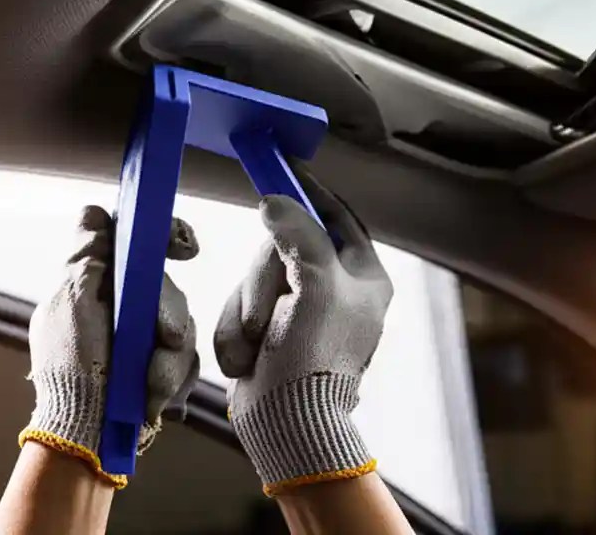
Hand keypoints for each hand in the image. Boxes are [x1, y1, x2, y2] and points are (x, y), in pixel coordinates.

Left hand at [21, 205, 200, 487]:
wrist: (85, 433)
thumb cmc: (70, 368)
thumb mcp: (70, 304)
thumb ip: (86, 257)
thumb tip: (93, 214)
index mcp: (99, 281)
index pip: (136, 239)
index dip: (165, 234)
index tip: (184, 248)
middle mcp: (124, 304)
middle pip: (164, 287)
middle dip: (168, 314)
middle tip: (165, 337)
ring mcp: (145, 336)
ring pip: (181, 326)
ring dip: (167, 358)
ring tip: (150, 385)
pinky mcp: (162, 366)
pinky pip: (186, 361)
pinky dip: (171, 379)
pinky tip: (154, 397)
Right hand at [214, 173, 392, 495]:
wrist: (285, 426)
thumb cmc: (314, 360)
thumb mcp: (315, 284)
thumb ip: (298, 232)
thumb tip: (275, 200)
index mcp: (363, 278)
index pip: (336, 216)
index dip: (309, 192)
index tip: (282, 169)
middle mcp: (333, 292)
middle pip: (281, 248)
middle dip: (262, 281)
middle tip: (264, 312)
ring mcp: (298, 314)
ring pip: (252, 280)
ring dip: (244, 312)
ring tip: (255, 345)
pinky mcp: (266, 334)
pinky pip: (236, 310)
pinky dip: (233, 333)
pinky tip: (246, 359)